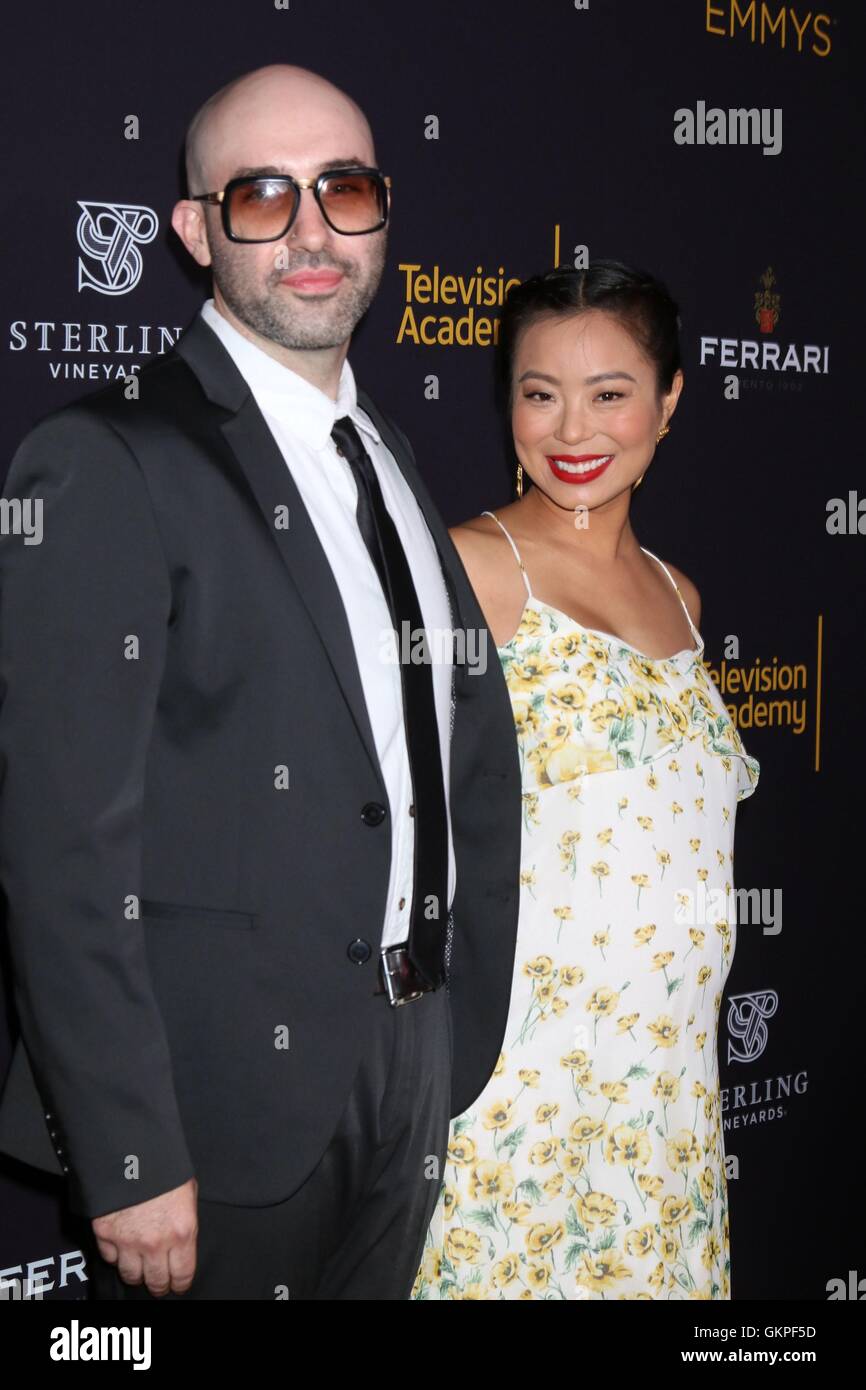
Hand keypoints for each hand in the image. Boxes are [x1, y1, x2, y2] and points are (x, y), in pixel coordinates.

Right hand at [91, 1177, 197, 1296]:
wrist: (133, 1149)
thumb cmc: (165, 1166)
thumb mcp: (187, 1192)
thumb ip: (185, 1221)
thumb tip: (181, 1239)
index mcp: (182, 1231)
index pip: (182, 1275)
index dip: (179, 1283)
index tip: (177, 1284)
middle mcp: (155, 1243)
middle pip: (155, 1281)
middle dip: (158, 1284)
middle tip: (158, 1282)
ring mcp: (127, 1241)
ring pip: (130, 1275)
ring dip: (136, 1272)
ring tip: (139, 1266)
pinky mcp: (105, 1234)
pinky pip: (110, 1258)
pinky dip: (115, 1255)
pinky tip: (122, 1247)